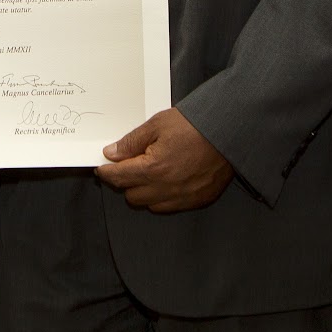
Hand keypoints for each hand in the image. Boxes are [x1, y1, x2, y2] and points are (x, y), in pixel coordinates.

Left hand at [93, 107, 233, 212]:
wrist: (228, 131)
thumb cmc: (194, 125)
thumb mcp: (158, 124)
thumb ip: (132, 141)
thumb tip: (111, 153)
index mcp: (153, 168)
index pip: (119, 177)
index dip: (107, 172)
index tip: (103, 167)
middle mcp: (166, 188)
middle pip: (131, 195)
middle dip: (125, 181)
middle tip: (129, 165)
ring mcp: (183, 197)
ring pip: (149, 204)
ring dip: (143, 191)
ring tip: (150, 172)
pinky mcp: (197, 200)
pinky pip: (169, 207)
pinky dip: (162, 197)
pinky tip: (167, 180)